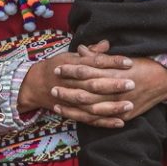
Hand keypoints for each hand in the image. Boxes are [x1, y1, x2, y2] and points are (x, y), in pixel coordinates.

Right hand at [20, 40, 135, 127]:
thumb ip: (90, 52)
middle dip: (113, 85)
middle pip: (94, 84)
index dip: (112, 62)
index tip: (129, 62)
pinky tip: (120, 122)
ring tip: (129, 104)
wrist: (34, 85)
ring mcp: (72, 100)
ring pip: (93, 104)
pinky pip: (90, 119)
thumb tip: (107, 43)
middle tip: (132, 83)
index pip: (95, 62)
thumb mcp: (70, 55)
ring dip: (111, 106)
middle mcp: (72, 83)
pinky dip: (104, 122)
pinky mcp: (74, 112)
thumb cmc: (56, 67)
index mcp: (73, 65)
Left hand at [48, 43, 166, 124]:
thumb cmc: (143, 65)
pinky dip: (88, 120)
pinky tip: (75, 118)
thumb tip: (80, 49)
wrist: (166, 80)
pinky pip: (103, 121)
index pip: (88, 70)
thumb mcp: (122, 56)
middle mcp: (117, 89)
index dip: (71, 70)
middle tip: (52, 88)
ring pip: (92, 109)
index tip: (58, 68)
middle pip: (87, 91)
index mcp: (116, 72)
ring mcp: (121, 104)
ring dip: (73, 108)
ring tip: (57, 105)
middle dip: (68, 91)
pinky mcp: (124, 115)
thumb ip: (99, 56)